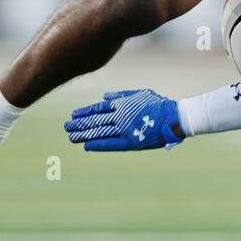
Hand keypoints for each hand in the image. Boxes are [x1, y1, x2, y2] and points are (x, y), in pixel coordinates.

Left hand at [64, 89, 181, 151]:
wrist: (173, 118)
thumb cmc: (158, 104)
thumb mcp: (140, 94)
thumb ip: (121, 96)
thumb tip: (104, 97)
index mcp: (122, 105)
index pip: (98, 109)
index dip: (84, 112)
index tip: (73, 115)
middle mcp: (120, 117)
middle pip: (95, 121)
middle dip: (79, 124)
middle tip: (66, 127)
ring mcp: (124, 129)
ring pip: (100, 132)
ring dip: (84, 135)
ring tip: (72, 137)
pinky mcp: (130, 142)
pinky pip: (111, 144)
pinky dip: (98, 145)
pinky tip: (87, 146)